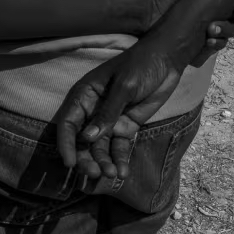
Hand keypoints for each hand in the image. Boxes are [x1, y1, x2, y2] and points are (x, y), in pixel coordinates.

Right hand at [53, 39, 199, 180]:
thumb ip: (108, 112)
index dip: (66, 144)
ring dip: (104, 162)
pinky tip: (123, 172)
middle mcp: (93, 111)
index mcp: (85, 95)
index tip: (69, 163)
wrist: (167, 60)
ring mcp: (110, 120)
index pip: (68, 123)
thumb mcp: (125, 86)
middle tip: (95, 173)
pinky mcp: (126, 127)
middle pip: (83, 140)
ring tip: (112, 174)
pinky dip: (119, 159)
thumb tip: (88, 138)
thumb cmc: (141, 65)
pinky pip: (119, 147)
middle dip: (87, 158)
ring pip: (101, 147)